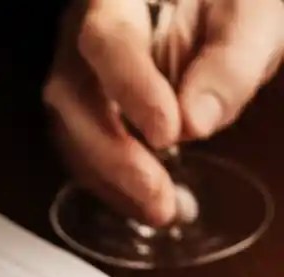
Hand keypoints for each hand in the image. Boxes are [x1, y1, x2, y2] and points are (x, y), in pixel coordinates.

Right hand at [43, 0, 283, 225]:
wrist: (216, 10)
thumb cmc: (230, 2)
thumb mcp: (252, 16)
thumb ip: (230, 62)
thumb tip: (196, 122)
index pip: (106, 40)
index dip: (130, 88)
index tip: (167, 133)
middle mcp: (81, 35)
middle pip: (72, 97)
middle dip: (112, 153)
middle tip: (158, 193)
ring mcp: (78, 75)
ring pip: (70, 131)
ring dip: (110, 179)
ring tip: (159, 209)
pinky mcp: (87, 110)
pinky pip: (84, 150)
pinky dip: (113, 185)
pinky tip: (149, 203)